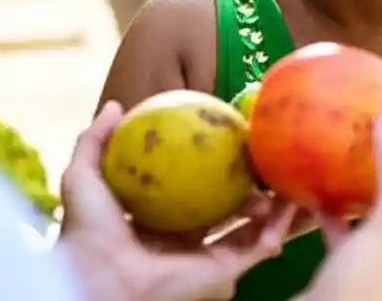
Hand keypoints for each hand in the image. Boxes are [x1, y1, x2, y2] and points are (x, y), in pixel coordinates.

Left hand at [58, 101, 294, 300]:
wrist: (100, 277)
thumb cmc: (88, 230)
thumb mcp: (84, 175)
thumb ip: (95, 140)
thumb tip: (117, 105)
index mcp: (160, 220)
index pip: (197, 189)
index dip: (218, 167)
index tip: (237, 140)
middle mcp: (188, 239)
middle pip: (232, 208)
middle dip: (257, 186)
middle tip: (276, 157)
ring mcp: (209, 257)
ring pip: (255, 228)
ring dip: (278, 204)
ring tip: (298, 176)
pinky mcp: (224, 272)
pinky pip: (260, 246)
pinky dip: (281, 227)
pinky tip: (292, 202)